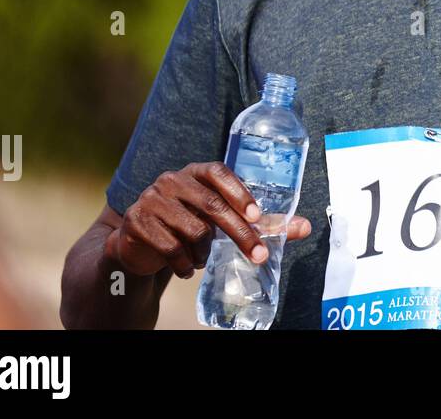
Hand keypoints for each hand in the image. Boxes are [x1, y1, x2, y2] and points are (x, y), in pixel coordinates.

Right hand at [104, 162, 311, 278]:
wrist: (138, 243)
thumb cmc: (190, 225)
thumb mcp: (221, 219)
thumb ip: (262, 222)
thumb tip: (305, 227)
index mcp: (194, 172)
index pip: (218, 172)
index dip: (239, 191)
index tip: (258, 215)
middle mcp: (171, 180)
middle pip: (212, 205)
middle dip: (239, 233)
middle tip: (258, 255)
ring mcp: (150, 200)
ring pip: (193, 230)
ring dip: (205, 253)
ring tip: (203, 258)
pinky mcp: (136, 223)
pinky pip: (170, 249)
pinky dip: (184, 264)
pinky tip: (186, 267)